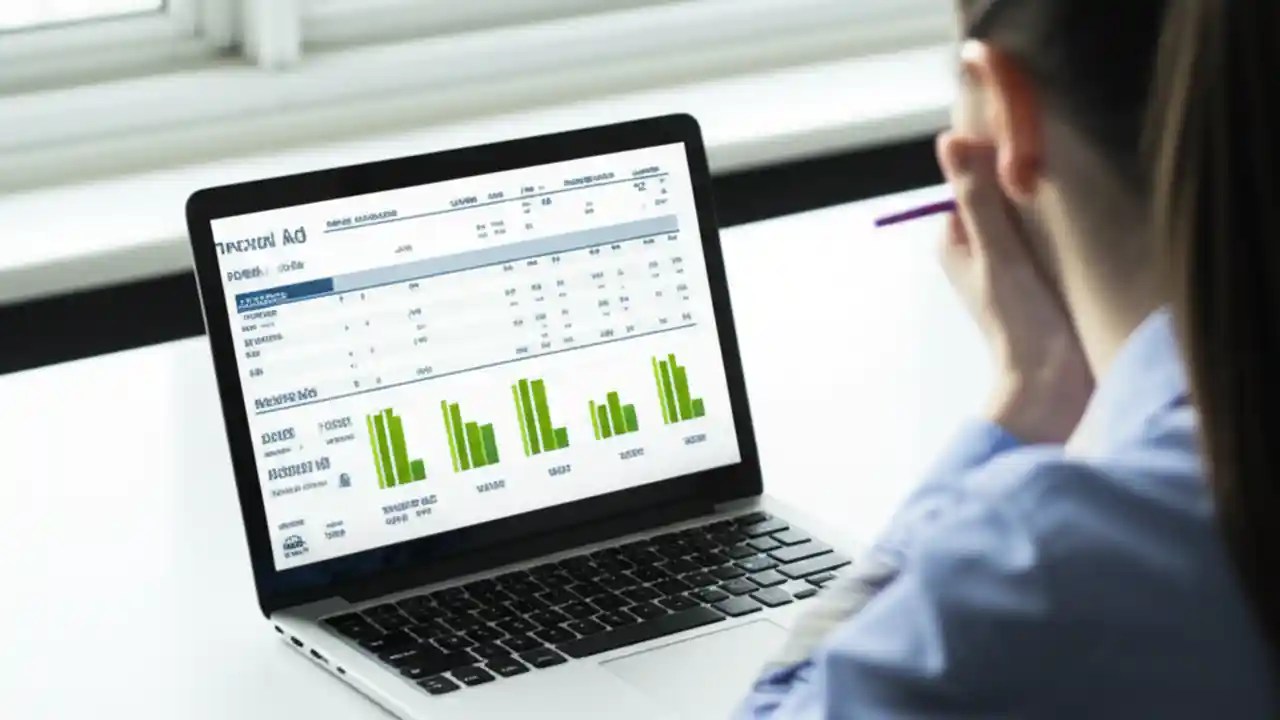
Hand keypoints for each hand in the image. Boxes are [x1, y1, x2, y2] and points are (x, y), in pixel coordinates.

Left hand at [936, 132, 1093, 443]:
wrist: (1054, 383)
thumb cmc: (1020, 321)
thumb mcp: (998, 252)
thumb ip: (976, 198)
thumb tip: (950, 140)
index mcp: (956, 239)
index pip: (969, 177)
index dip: (994, 154)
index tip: (1024, 139)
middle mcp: (978, 246)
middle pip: (998, 190)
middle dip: (1020, 174)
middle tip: (1054, 161)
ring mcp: (1010, 259)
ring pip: (1024, 208)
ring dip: (1045, 197)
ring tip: (1071, 185)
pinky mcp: (1041, 270)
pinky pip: (1047, 229)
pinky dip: (1061, 219)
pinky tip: (1084, 212)